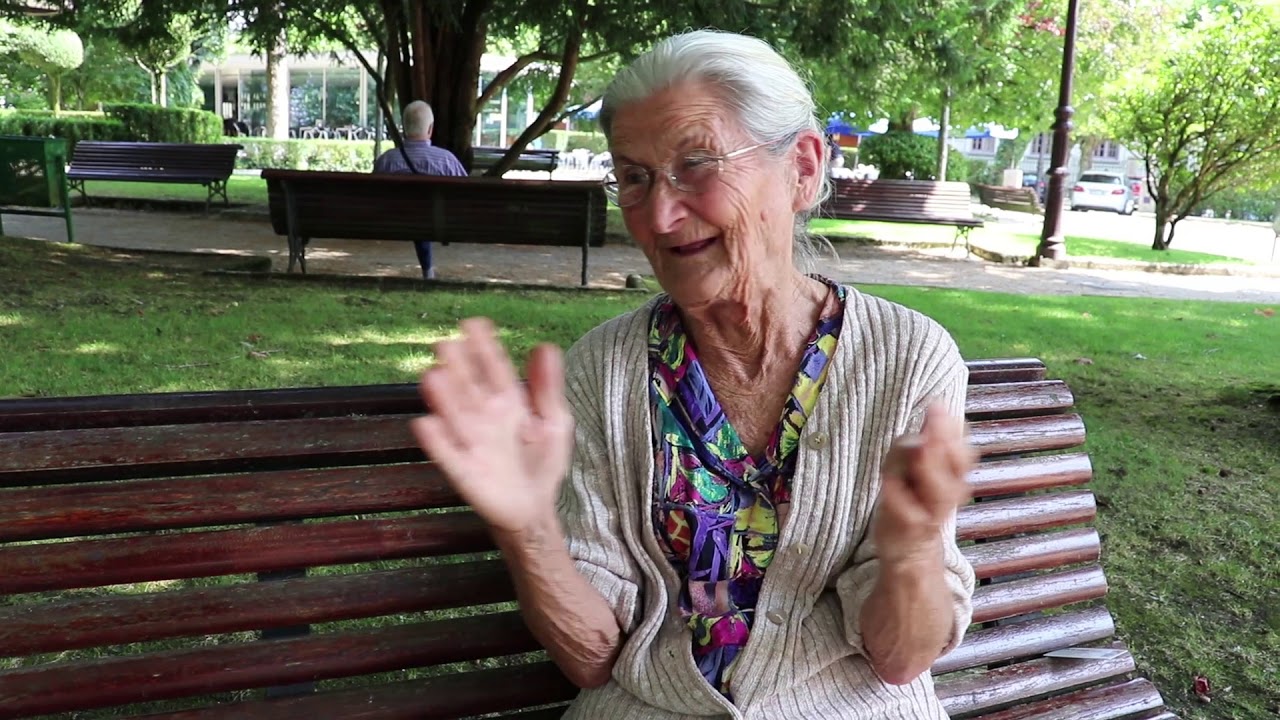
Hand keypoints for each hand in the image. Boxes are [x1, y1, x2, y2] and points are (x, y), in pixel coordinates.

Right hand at [410, 318, 573, 535]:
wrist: (533, 508)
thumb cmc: (541, 462)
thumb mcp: (554, 422)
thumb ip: (548, 387)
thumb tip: (546, 346)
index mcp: (507, 401)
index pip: (493, 368)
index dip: (484, 347)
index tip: (473, 324)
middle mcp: (484, 416)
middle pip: (468, 386)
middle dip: (458, 366)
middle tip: (446, 345)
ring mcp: (471, 442)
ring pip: (454, 415)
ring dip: (443, 397)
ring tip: (433, 376)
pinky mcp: (463, 470)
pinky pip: (448, 454)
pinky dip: (438, 441)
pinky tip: (426, 424)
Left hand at [873, 404, 975, 564]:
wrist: (907, 547)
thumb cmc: (911, 496)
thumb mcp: (919, 462)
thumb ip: (930, 438)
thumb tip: (939, 405)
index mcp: (954, 474)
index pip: (964, 450)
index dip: (953, 430)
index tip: (936, 407)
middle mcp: (949, 493)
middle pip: (957, 469)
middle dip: (943, 445)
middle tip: (929, 424)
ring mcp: (930, 513)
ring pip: (939, 493)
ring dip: (925, 469)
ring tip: (917, 448)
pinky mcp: (908, 529)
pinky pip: (907, 514)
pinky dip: (898, 498)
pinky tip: (887, 482)